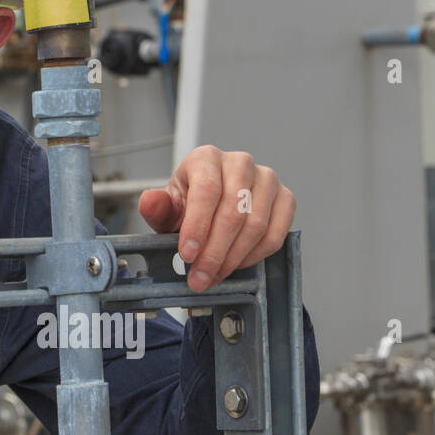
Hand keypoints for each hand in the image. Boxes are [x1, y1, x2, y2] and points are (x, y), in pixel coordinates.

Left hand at [138, 145, 295, 291]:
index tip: (187, 255)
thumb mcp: (167, 207)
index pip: (206, 192)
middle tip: (199, 277)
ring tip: (213, 275)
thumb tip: (149, 200)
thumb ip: (157, 207)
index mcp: (206, 158)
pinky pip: (275, 234)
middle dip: (214, 252)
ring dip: (233, 258)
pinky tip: (235, 265)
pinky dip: (255, 256)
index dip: (197, 227)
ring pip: (255, 225)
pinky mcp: (285, 198)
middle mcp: (239, 163)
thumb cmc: (188, 205)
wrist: (211, 205)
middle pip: (232, 212)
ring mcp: (266, 179)